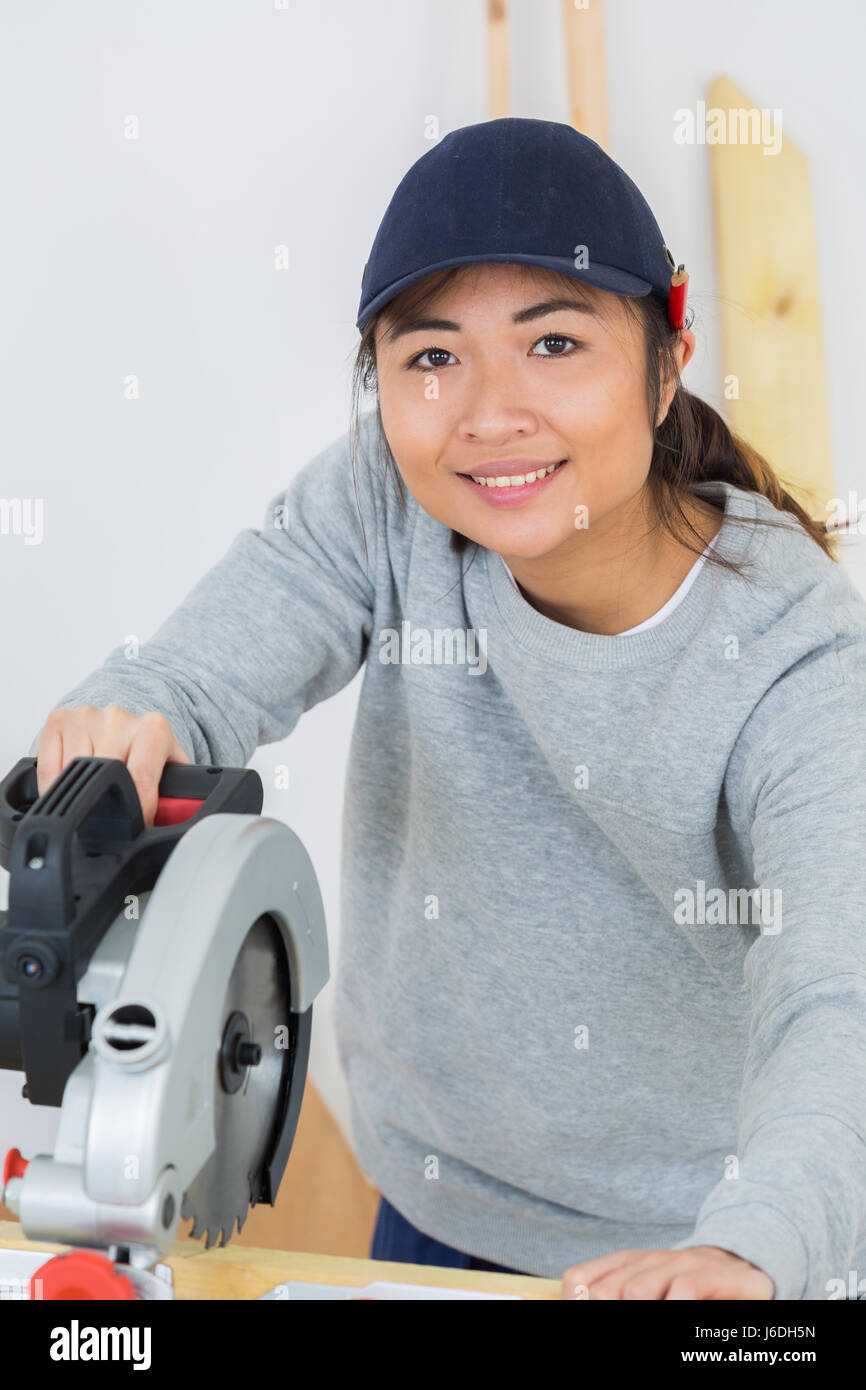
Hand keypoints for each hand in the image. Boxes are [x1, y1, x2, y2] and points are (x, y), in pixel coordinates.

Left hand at [561, 1245, 774, 1299]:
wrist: (740, 1269)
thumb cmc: (688, 1288)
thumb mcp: (647, 1288)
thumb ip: (615, 1292)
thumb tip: (581, 1301)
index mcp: (626, 1264)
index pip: (581, 1281)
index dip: (577, 1301)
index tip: (582, 1311)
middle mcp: (648, 1261)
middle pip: (608, 1290)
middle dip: (609, 1310)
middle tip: (621, 1327)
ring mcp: (679, 1264)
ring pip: (637, 1289)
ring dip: (639, 1309)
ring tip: (654, 1317)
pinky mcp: (710, 1275)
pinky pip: (683, 1290)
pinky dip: (675, 1306)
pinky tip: (677, 1312)